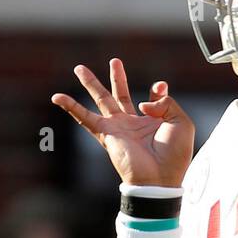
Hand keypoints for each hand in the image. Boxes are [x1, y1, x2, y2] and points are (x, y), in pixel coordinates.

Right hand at [51, 59, 194, 187]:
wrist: (160, 176)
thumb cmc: (174, 154)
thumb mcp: (181, 122)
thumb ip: (165, 102)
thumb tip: (140, 103)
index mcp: (153, 122)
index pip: (153, 99)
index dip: (157, 91)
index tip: (159, 87)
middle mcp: (133, 124)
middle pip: (121, 95)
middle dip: (118, 77)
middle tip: (115, 60)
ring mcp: (118, 128)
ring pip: (101, 100)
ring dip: (91, 83)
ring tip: (79, 68)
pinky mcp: (106, 134)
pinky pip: (84, 118)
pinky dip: (70, 107)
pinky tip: (57, 97)